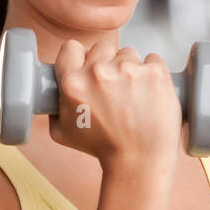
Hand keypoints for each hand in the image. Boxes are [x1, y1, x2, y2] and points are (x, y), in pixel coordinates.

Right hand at [47, 39, 181, 172]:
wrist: (139, 161)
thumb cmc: (104, 148)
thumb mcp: (63, 133)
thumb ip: (54, 107)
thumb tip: (56, 92)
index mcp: (73, 83)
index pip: (71, 48)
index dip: (81, 56)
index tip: (89, 65)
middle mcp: (99, 73)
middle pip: (102, 48)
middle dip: (108, 63)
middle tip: (116, 86)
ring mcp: (129, 70)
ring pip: (128, 53)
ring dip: (131, 68)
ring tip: (135, 94)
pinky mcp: (155, 72)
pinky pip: (153, 59)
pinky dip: (153, 72)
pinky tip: (151, 92)